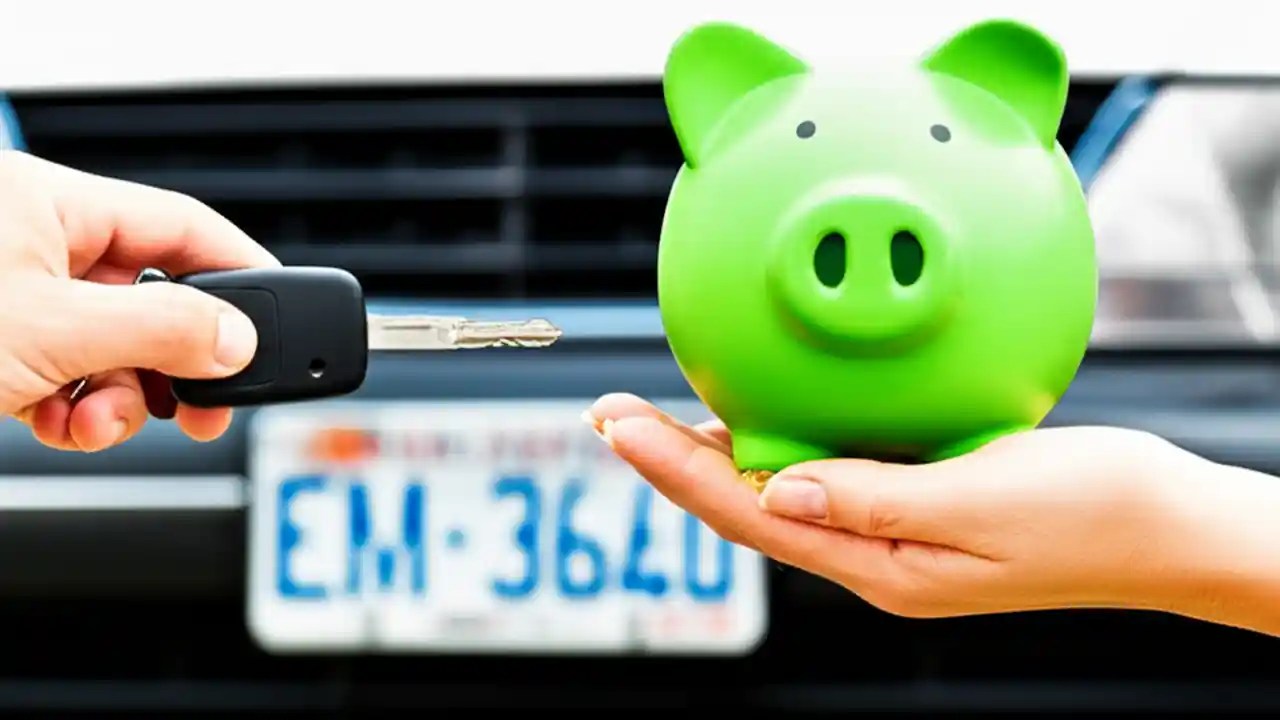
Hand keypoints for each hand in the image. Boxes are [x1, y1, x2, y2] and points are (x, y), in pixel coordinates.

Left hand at [0, 150, 278, 450]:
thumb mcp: (50, 329)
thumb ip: (159, 330)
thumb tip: (236, 338)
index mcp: (49, 202)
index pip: (181, 224)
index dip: (241, 270)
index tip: (280, 318)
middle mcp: (37, 240)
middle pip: (154, 298)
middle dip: (175, 363)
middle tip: (206, 404)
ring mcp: (17, 295)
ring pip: (116, 348)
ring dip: (121, 398)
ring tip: (97, 421)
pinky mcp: (2, 345)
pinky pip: (73, 376)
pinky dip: (76, 410)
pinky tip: (59, 422)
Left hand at [587, 393, 1279, 635]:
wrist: (1168, 524)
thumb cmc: (1094, 513)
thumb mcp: (983, 501)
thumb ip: (874, 496)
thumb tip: (776, 489)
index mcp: (883, 568)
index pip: (752, 516)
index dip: (677, 471)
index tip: (619, 427)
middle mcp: (876, 558)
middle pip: (751, 508)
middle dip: (676, 463)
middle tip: (612, 416)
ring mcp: (896, 535)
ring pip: (782, 493)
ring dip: (717, 456)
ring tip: (658, 422)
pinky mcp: (920, 504)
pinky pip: (828, 476)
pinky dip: (781, 444)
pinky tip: (759, 421)